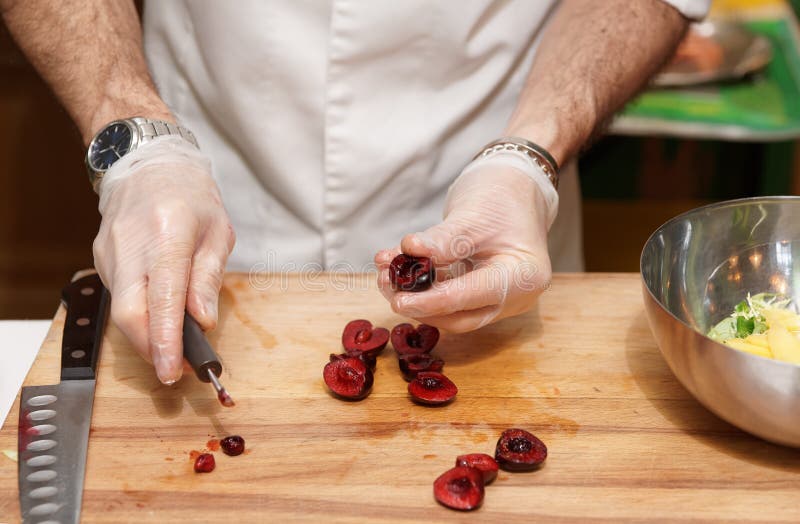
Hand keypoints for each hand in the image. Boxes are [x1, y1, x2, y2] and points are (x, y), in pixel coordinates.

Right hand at [93, 136, 234, 383]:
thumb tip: (203, 320)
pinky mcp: (101, 259)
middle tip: (179, 368)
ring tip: (177, 346)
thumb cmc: (190, 195)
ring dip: (148, 336)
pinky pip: (120, 298)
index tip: (174, 370)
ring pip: (122, 311)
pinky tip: (160, 319)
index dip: (167, 339)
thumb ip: (208, 277)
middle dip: (153, 350)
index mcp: (168, 234)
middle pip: (130, 315)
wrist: (146, 163)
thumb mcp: (218, 232)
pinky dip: (141, 316)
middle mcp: (131, 246)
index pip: (163, 297)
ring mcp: (110, 253)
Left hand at [376, 155, 555, 331]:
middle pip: (460, 315)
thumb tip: (410, 251)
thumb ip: (443, 240)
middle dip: (420, 304)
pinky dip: (424, 286)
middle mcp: (515, 296)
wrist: (517, 187)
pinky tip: (396, 267)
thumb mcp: (473, 215)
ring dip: (417, 296)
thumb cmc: (504, 197)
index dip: (433, 301)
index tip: (399, 299)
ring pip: (452, 311)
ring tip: (385, 273)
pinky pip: (449, 297)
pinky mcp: (481, 292)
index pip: (473, 297)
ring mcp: (499, 297)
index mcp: (524, 277)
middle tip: (387, 285)